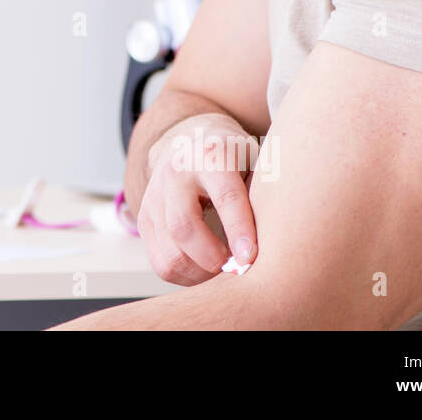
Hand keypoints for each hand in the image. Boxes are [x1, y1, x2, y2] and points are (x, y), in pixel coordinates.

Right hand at [137, 113, 258, 284]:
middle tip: (236, 268)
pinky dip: (185, 277)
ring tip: (223, 271)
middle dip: (212, 258)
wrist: (192, 144)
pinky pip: (161, 262)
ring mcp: (155, 196)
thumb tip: (277, 242)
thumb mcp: (254, 161)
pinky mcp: (144, 218)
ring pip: (170, 251)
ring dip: (199, 273)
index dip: (238, 229)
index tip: (250, 258)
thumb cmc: (234, 160)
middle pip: (183, 226)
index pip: (224, 195)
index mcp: (212, 155)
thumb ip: (264, 193)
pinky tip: (204, 271)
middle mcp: (176, 174)